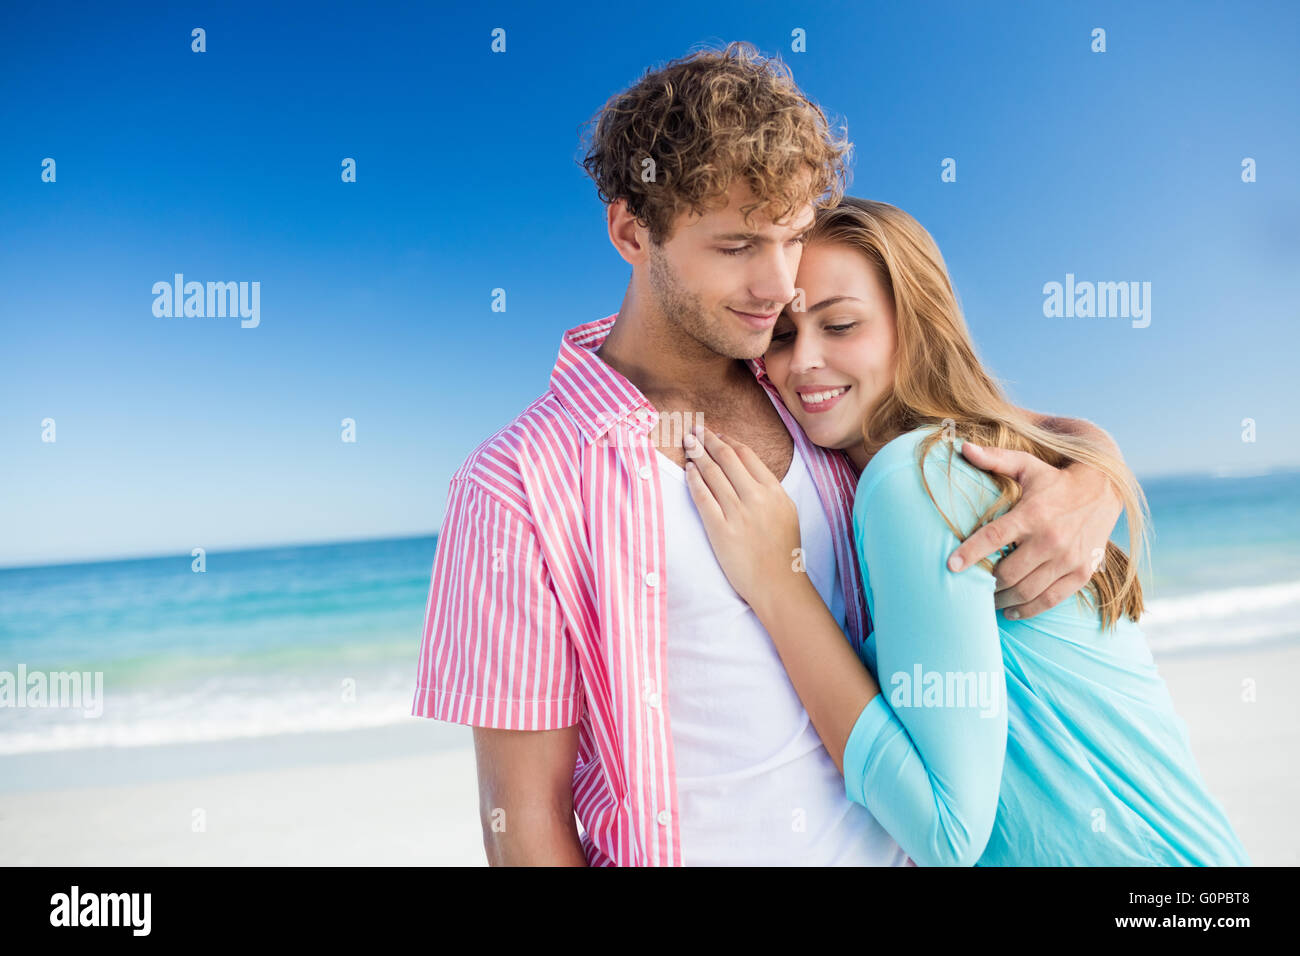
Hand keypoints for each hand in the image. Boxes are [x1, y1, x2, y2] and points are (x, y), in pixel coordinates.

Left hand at [681, 425, 804, 609]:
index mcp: (774, 491)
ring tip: (687, 443)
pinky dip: (694, 480)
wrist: (778, 583)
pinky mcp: (720, 530)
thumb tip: (747, 469)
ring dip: (697, 454)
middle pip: (727, 458)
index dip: (728, 441)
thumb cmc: (782, 550)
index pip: (747, 455)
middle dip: (708, 440)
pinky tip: (688, 470)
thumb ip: (769, 489)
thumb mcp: (786, 511)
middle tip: (694, 430)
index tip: (716, 436)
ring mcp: (737, 513)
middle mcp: (756, 498)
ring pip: (712, 473)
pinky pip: (702, 497)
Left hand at [946, 442, 1121, 619]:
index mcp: (1032, 514)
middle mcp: (1051, 539)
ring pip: (1027, 590)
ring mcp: (1068, 559)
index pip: (994, 537)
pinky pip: (1050, 600)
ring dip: (1003, 599)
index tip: (951, 566)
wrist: (1105, 489)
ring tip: (988, 600)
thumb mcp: (1026, 466)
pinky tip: (1012, 610)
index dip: (970, 553)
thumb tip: (962, 448)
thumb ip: (994, 459)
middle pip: (1008, 572)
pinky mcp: (1082, 573)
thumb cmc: (1055, 479)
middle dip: (986, 583)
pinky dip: (1028, 609)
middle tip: (972, 587)